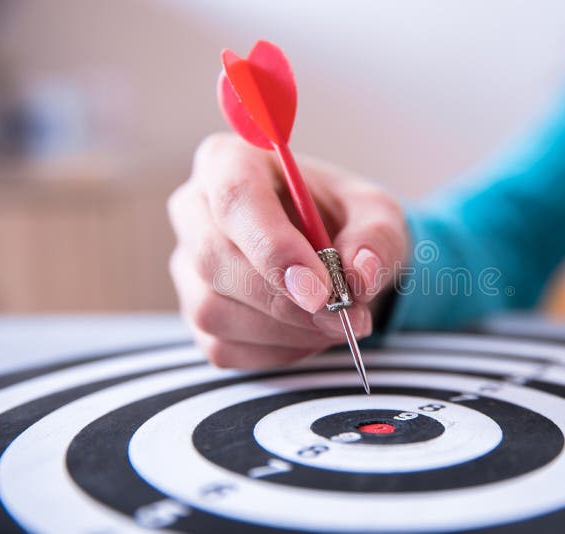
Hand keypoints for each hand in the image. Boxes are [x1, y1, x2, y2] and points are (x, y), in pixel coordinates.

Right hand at [167, 133, 408, 367]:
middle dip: (282, 299)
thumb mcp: (377, 214)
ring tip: (334, 322)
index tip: (320, 288)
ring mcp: (188, 265)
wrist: (335, 252)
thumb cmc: (345, 219)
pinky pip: (224, 347)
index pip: (235, 198)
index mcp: (230, 162)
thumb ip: (375, 238)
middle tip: (340, 316)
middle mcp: (195, 210)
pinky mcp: (195, 313)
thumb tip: (358, 274)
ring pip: (214, 310)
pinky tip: (308, 332)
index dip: (273, 247)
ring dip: (284, 330)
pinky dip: (277, 351)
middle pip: (214, 258)